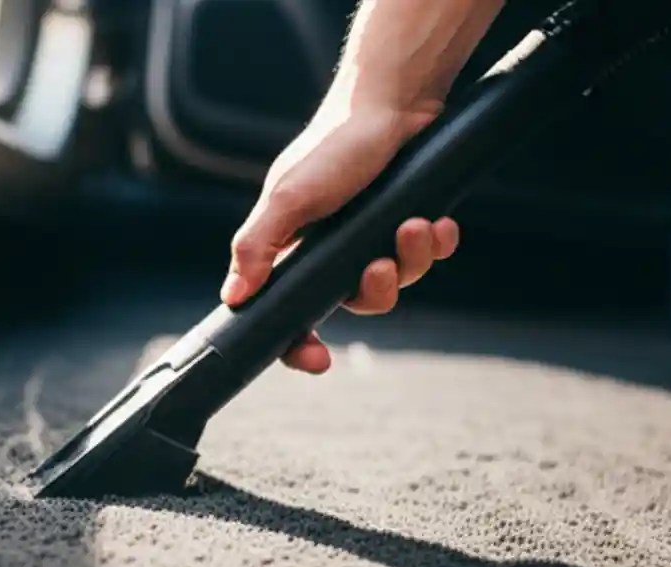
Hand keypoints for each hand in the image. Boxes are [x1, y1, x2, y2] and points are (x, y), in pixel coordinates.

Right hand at [220, 102, 460, 373]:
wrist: (392, 101)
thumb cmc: (332, 144)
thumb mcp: (288, 197)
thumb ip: (258, 247)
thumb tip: (233, 297)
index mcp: (294, 250)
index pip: (286, 312)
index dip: (298, 344)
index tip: (319, 360)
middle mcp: (332, 250)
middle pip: (354, 304)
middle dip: (374, 292)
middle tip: (379, 268)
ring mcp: (373, 238)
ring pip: (397, 281)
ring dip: (410, 260)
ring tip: (414, 226)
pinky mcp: (408, 223)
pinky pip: (428, 256)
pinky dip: (436, 243)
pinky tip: (436, 221)